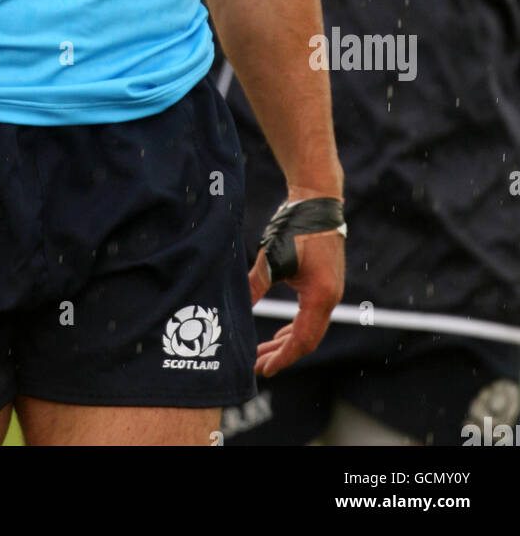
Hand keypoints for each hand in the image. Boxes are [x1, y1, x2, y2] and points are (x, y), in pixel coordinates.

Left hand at [248, 221, 344, 377]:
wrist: (318, 201)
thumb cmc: (297, 227)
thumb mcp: (272, 257)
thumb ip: (256, 284)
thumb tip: (238, 308)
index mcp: (320, 296)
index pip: (302, 340)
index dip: (282, 357)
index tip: (263, 369)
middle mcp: (330, 298)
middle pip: (307, 339)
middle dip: (282, 354)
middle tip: (257, 365)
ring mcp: (330, 291)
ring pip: (310, 328)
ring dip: (287, 341)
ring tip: (264, 352)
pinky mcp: (325, 283)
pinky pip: (311, 315)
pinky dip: (295, 327)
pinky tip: (281, 332)